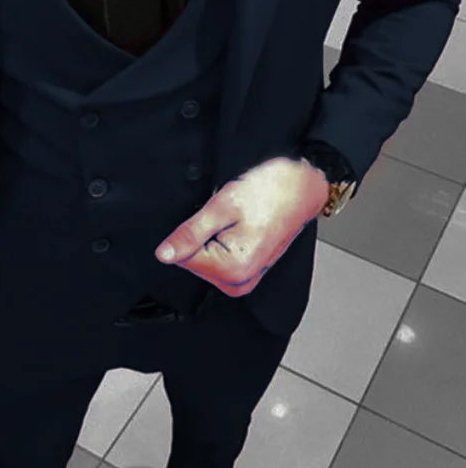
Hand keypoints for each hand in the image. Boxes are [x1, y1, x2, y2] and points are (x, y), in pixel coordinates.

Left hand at [154, 156, 328, 297]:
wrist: (303, 186)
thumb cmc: (272, 191)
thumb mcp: (222, 206)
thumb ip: (190, 234)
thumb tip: (164, 254)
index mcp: (233, 270)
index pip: (183, 257)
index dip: (193, 230)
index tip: (217, 217)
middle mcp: (240, 282)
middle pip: (193, 260)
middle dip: (204, 233)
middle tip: (230, 216)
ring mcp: (245, 278)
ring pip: (204, 258)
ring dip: (214, 235)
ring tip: (238, 219)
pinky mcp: (247, 270)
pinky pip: (218, 257)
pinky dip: (223, 239)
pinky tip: (241, 226)